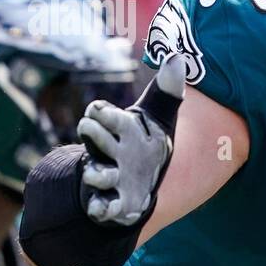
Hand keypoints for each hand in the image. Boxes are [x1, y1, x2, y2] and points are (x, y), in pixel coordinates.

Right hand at [77, 53, 185, 225]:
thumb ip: (167, 89)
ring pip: (96, 173)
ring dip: (97, 173)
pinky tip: (105, 208)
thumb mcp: (157, 118)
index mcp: (118, 127)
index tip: (99, 111)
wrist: (137, 182)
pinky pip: (102, 206)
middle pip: (93, 137)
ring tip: (100, 173)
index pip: (101, 113)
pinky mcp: (113, 202)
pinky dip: (102, 208)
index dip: (100, 111)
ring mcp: (109, 176)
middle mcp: (109, 150)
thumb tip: (176, 57)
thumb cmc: (143, 145)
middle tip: (90, 128)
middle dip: (92, 133)